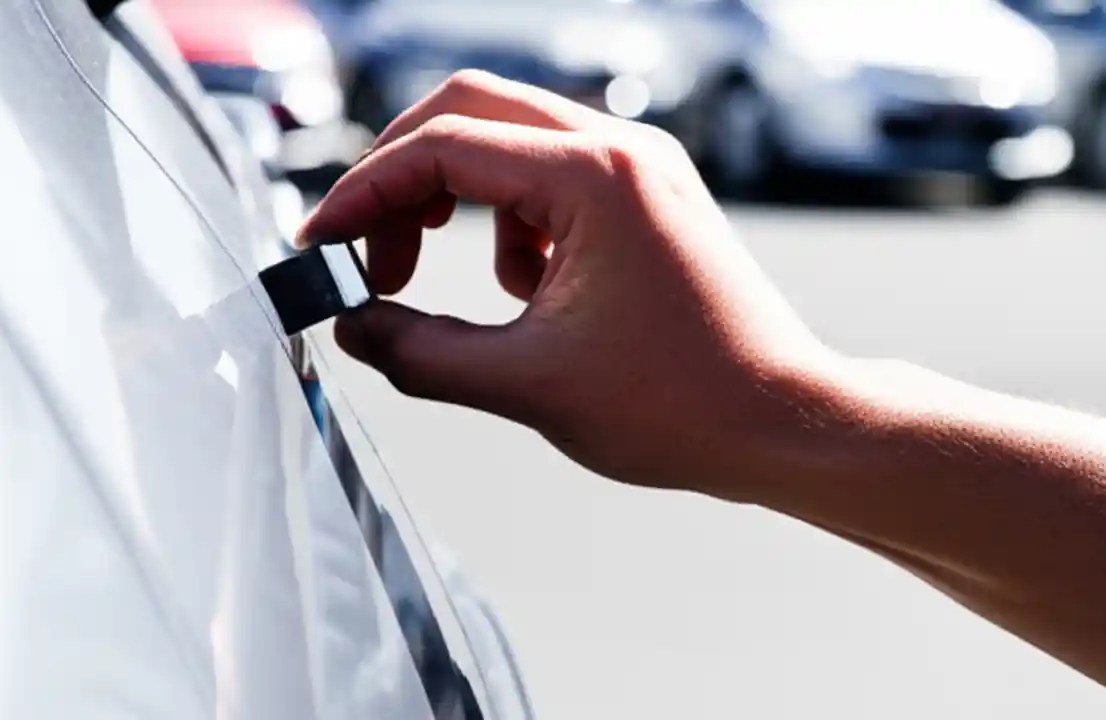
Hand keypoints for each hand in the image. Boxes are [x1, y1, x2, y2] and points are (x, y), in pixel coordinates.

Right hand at [299, 70, 847, 495]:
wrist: (781, 422)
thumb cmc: (684, 405)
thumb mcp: (530, 385)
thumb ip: (420, 353)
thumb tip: (353, 325)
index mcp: (594, 176)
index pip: (442, 146)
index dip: (364, 194)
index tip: (324, 245)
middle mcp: (620, 150)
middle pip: (469, 111)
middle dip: (403, 179)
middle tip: (370, 254)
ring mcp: (639, 169)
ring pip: (508, 142)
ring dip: (457, 204)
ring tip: (463, 291)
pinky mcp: (646, 198)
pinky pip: (549, 181)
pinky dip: (510, 226)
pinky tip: (527, 294)